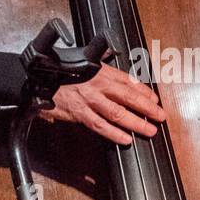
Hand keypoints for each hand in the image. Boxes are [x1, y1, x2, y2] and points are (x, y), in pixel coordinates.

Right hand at [47, 63, 165, 144]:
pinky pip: (99, 125)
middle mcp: (98, 84)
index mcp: (101, 71)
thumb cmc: (61, 69)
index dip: (144, 91)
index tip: (155, 100)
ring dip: (135, 123)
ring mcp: (89, 100)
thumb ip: (101, 64)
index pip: (128, 81)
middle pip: (128, 97)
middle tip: (160, 116)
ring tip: (149, 130)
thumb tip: (115, 65)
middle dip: (147, 108)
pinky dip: (113, 133)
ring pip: (117, 113)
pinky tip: (125, 139)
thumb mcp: (84, 60)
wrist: (39, 79)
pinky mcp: (79, 113)